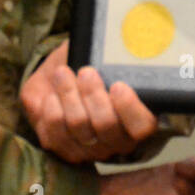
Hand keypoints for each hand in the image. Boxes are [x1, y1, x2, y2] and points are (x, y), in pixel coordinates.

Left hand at [21, 42, 157, 162]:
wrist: (58, 74)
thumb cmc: (88, 63)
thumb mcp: (105, 56)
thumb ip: (115, 55)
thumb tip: (117, 46)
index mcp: (136, 118)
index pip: (142, 126)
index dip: (130, 109)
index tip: (118, 85)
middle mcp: (115, 139)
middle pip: (106, 125)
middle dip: (93, 95)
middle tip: (86, 72)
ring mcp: (88, 148)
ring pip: (79, 125)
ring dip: (69, 94)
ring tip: (63, 73)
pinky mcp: (61, 147)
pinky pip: (54, 131)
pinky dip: (52, 107)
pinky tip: (52, 94)